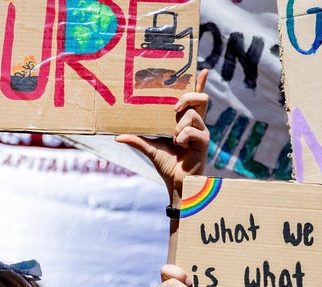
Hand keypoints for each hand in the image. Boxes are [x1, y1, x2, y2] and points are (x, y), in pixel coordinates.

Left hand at [116, 69, 209, 196]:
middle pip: (201, 99)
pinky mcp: (204, 141)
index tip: (203, 70)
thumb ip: (136, 139)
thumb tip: (117, 136)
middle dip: (187, 98)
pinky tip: (180, 145)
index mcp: (185, 120)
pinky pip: (192, 131)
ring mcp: (201, 131)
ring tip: (174, 140)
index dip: (200, 84)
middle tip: (174, 108)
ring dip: (179, 127)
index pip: (195, 99)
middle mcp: (195, 123)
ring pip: (192, 116)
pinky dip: (182, 137)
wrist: (175, 181)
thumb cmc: (167, 163)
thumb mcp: (149, 147)